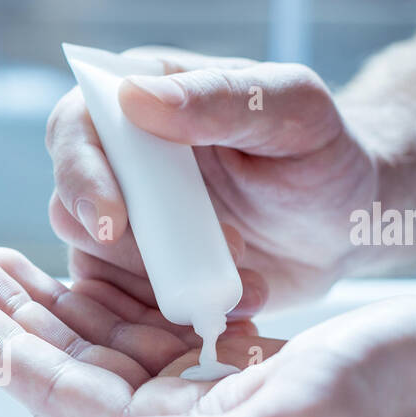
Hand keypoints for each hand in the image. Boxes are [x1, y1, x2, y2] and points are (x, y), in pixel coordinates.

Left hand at [0, 242, 415, 416]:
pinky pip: (134, 330)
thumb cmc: (390, 403)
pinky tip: (71, 268)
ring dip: (39, 303)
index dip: (4, 354)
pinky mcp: (216, 364)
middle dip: (4, 319)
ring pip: (92, 347)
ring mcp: (194, 394)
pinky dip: (96, 297)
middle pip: (65, 369)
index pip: (66, 400)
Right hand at [47, 46, 379, 310]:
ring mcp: (124, 226)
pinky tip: (233, 312)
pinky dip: (171, 320)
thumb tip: (134, 96)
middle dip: (132, 247)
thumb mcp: (293, 109)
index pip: (74, 129)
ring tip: (246, 284)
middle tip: (227, 252)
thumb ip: (221, 99)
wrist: (345, 225)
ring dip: (165, 285)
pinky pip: (123, 308)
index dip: (80, 176)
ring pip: (94, 265)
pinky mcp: (137, 279)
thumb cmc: (322, 151)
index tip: (113, 222)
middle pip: (70, 207)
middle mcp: (117, 164)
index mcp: (140, 102)